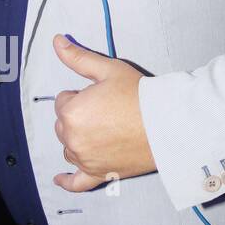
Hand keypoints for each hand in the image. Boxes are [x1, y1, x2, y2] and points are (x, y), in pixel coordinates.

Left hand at [53, 35, 155, 191]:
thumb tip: (57, 41)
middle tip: (107, 112)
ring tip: (103, 131)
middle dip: (78, 117)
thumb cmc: (139, 95)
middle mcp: (73, 139)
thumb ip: (78, 57)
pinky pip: (76, 182)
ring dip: (78, 140)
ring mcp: (85, 159)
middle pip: (63, 125)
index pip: (63, 101)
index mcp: (71, 112)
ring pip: (69, 148)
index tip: (101, 97)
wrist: (167, 123)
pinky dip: (67, 181)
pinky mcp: (99, 174)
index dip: (81, 96)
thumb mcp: (107, 69)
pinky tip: (60, 179)